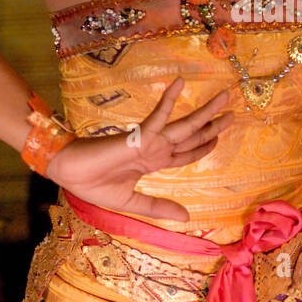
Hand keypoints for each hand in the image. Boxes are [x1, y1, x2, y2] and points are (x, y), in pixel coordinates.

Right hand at [46, 77, 232, 219]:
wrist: (68, 173)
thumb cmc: (92, 184)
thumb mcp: (131, 203)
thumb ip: (159, 208)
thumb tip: (187, 218)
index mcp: (152, 162)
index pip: (185, 154)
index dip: (203, 146)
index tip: (218, 136)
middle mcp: (155, 149)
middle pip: (192, 137)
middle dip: (213, 125)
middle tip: (233, 112)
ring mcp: (149, 141)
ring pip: (185, 126)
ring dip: (205, 112)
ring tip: (224, 97)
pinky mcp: (138, 135)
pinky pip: (158, 115)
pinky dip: (170, 100)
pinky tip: (181, 83)